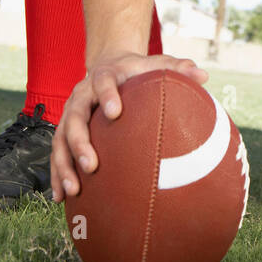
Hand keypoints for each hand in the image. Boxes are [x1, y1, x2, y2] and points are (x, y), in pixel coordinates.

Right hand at [51, 52, 207, 201]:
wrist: (108, 65)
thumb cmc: (136, 70)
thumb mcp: (155, 64)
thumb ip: (178, 68)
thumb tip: (204, 75)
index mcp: (104, 76)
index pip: (103, 82)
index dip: (107, 95)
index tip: (115, 112)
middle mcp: (81, 94)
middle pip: (74, 117)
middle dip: (80, 142)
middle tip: (91, 165)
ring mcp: (70, 113)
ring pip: (60, 139)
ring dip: (64, 165)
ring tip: (74, 190)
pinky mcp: (65, 130)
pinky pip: (57, 153)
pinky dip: (57, 175)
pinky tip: (61, 198)